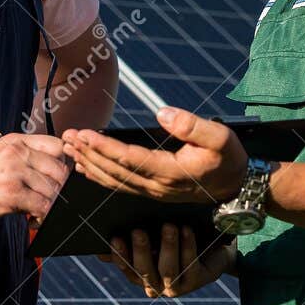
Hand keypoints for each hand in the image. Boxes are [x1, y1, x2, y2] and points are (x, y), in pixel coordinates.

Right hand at [0, 133, 68, 229]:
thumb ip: (21, 160)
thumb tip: (53, 176)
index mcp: (13, 141)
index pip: (57, 145)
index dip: (64, 164)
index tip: (59, 180)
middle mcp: (15, 152)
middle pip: (60, 170)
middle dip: (60, 190)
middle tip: (49, 202)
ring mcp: (13, 172)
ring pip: (53, 191)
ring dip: (50, 207)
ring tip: (37, 214)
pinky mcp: (10, 194)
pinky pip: (43, 207)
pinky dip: (41, 218)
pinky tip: (30, 220)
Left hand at [63, 106, 246, 203]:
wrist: (238, 186)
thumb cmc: (229, 158)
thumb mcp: (221, 136)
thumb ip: (193, 125)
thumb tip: (162, 113)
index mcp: (170, 172)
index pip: (129, 159)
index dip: (104, 147)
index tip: (84, 134)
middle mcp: (157, 186)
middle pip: (114, 171)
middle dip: (88, 154)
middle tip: (66, 137)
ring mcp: (153, 191)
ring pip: (113, 180)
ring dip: (88, 164)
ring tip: (69, 150)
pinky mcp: (152, 191)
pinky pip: (119, 185)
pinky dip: (99, 175)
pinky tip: (85, 167)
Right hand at [100, 225, 232, 297]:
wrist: (210, 252)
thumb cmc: (173, 242)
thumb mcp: (152, 240)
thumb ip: (129, 244)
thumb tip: (100, 250)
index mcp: (139, 275)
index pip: (125, 267)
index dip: (119, 255)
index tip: (115, 238)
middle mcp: (155, 286)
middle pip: (145, 271)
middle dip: (141, 250)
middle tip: (138, 231)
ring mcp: (175, 287)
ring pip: (168, 269)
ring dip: (168, 246)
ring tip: (168, 226)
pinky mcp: (195, 281)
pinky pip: (190, 264)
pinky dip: (187, 246)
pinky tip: (186, 230)